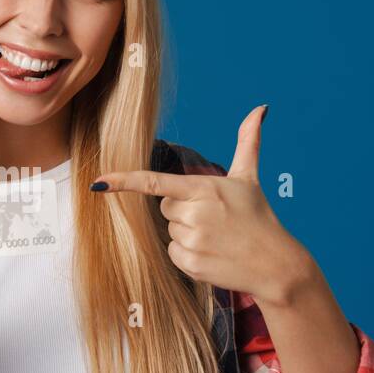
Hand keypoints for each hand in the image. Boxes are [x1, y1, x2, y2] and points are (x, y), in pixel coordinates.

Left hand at [91, 105, 310, 306]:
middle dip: (183, 209)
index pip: (154, 183)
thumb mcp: (249, 178)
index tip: (98, 182)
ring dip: (187, 232)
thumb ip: (248, 141)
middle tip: (213, 217)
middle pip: (165, 207)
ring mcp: (191, 240)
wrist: (275, 263)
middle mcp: (194, 213)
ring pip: (169, 230)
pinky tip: (212, 252)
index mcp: (203, 188)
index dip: (123, 181)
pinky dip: (188, 253)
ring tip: (216, 236)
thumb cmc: (259, 217)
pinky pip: (173, 252)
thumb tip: (261, 108)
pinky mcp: (190, 264)